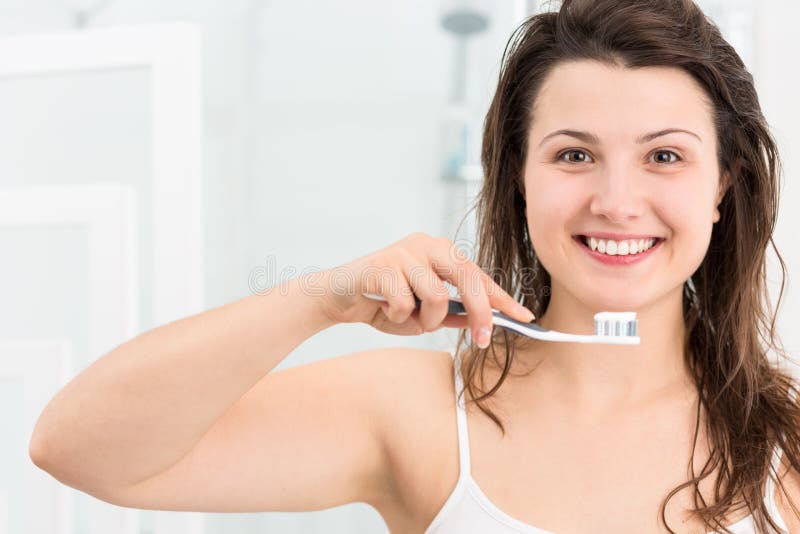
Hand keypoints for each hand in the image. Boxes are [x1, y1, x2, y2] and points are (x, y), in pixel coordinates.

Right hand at [315, 232, 534, 346]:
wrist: (338, 297)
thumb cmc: (383, 302)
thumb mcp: (424, 314)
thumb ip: (452, 313)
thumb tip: (486, 322)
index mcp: (439, 251)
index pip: (479, 274)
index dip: (502, 298)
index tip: (524, 318)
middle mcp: (426, 243)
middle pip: (468, 277)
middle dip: (479, 313)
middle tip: (482, 341)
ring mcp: (403, 251)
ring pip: (436, 296)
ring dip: (425, 320)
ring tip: (405, 317)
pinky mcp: (382, 264)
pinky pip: (406, 303)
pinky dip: (398, 316)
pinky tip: (384, 309)